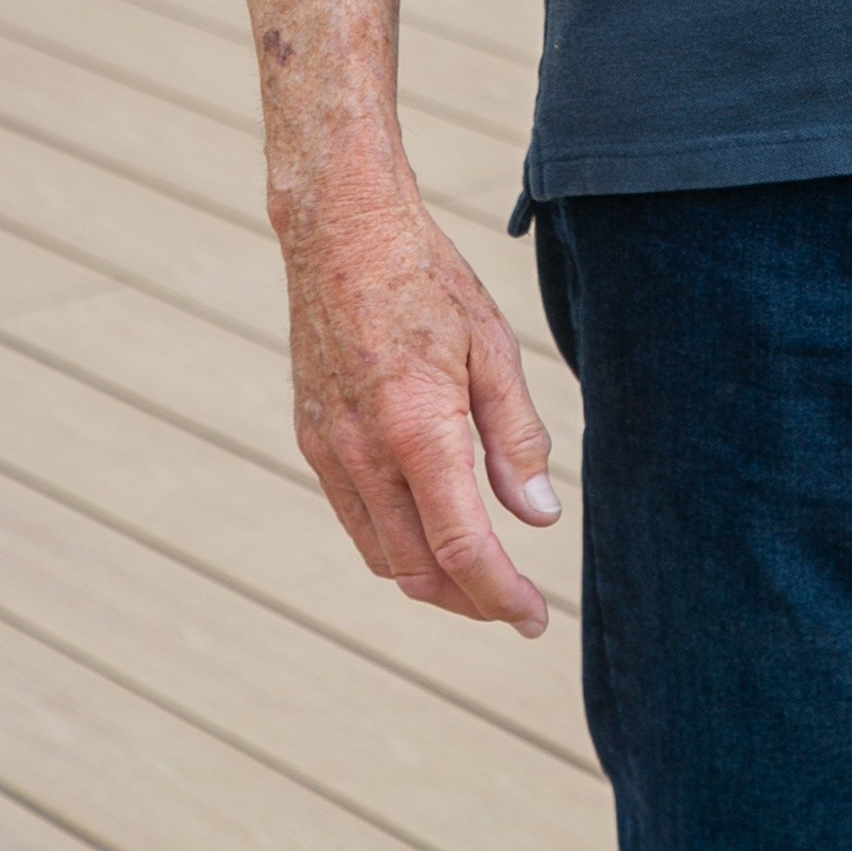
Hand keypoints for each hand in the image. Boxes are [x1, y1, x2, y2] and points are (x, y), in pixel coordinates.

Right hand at [278, 187, 558, 631]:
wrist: (342, 231)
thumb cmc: (427, 279)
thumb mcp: (494, 347)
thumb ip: (517, 437)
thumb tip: (540, 516)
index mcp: (417, 429)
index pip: (462, 549)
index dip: (502, 597)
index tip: (535, 618)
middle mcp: (364, 453)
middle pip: (417, 571)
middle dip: (469, 601)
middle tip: (514, 602)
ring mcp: (329, 450)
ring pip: (380, 555)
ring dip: (430, 580)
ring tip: (478, 574)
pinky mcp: (311, 439)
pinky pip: (354, 518)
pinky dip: (394, 542)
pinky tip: (429, 524)